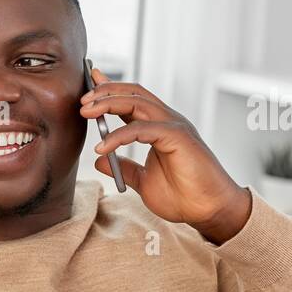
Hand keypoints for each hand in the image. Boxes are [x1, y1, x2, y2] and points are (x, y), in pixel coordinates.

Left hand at [81, 67, 251, 243]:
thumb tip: (99, 159)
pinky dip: (119, 136)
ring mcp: (174, 127)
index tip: (90, 80)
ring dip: (108, 104)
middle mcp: (168, 121)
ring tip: (85, 112)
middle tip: (82, 99)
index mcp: (160, 128)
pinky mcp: (178, 137)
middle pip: (134, 94)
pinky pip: (143, 129)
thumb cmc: (183, 196)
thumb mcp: (144, 181)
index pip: (132, 100)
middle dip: (105, 92)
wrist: (209, 211)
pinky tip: (102, 147)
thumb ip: (125, 167)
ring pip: (138, 103)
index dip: (111, 89)